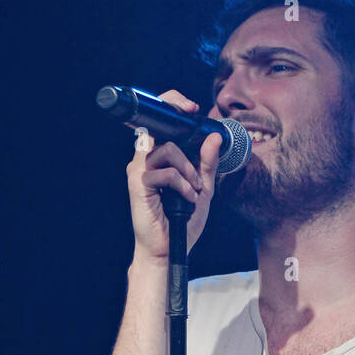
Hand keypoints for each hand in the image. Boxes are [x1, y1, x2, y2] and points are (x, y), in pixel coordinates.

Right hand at [126, 91, 222, 262]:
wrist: (168, 249)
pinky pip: (164, 172)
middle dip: (181, 124)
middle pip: (159, 126)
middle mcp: (146, 159)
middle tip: (196, 127)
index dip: (172, 105)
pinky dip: (181, 183)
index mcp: (159, 157)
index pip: (160, 122)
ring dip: (188, 169)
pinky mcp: (138, 183)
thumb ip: (208, 164)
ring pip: (167, 149)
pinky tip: (187, 197)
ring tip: (194, 189)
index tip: (191, 108)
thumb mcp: (202, 189)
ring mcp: (140, 170)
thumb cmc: (181, 221)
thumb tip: (215, 136)